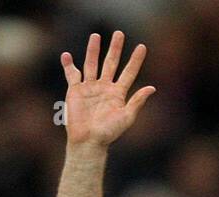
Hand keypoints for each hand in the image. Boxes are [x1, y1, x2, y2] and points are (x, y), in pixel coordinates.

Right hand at [61, 31, 154, 148]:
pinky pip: (71, 74)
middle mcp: (104, 88)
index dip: (136, 60)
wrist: (88, 141)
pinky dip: (68, 65)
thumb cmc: (109, 132)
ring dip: (93, 50)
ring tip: (96, 36)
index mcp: (118, 94)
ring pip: (92, 64)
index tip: (142, 47)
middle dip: (115, 48)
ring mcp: (90, 88)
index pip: (129, 72)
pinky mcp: (75, 91)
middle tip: (119, 33)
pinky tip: (66, 55)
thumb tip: (152, 88)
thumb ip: (137, 101)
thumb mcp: (127, 117)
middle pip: (111, 63)